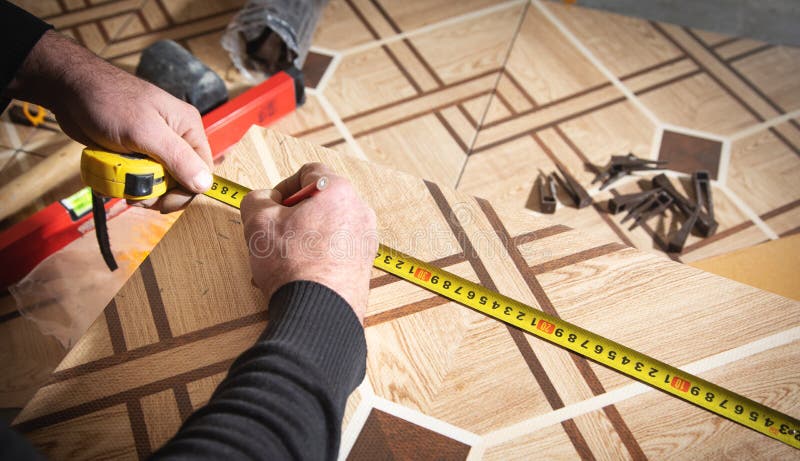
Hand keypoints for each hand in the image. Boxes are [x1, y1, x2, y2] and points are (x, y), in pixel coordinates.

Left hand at [4, 30, 212, 211]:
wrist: (70, 89)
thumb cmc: (109, 101)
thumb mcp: (145, 131)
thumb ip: (178, 158)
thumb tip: (205, 184)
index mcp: (188, 129)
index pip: (202, 172)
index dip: (184, 192)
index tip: (161, 202)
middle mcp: (176, 139)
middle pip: (180, 181)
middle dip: (158, 193)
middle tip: (136, 197)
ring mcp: (155, 146)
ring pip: (158, 182)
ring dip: (139, 190)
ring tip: (122, 188)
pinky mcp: (136, 152)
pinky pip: (139, 177)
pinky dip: (126, 183)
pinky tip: (115, 180)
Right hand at [240, 163, 376, 322]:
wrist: (318, 310)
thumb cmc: (293, 265)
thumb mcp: (258, 221)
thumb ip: (257, 199)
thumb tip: (265, 200)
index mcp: (339, 191)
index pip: (308, 172)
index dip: (284, 187)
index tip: (271, 206)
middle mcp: (359, 211)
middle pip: (320, 201)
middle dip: (293, 215)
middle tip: (274, 233)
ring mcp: (365, 239)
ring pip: (327, 227)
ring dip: (302, 238)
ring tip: (282, 260)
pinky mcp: (364, 263)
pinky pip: (336, 249)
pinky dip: (316, 255)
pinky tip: (297, 273)